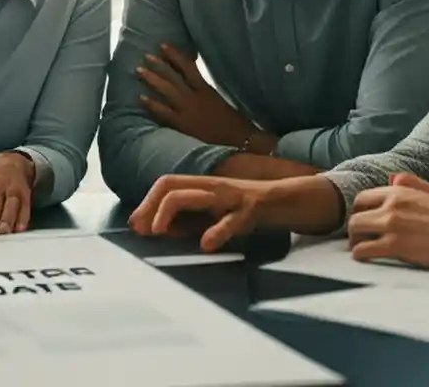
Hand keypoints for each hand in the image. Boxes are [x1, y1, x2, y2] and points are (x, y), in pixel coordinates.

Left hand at [128, 174, 271, 251]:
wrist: (293, 200)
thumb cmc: (249, 209)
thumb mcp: (213, 215)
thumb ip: (188, 220)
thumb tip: (157, 229)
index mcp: (202, 187)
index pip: (165, 184)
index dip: (146, 202)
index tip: (135, 225)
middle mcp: (212, 186)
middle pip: (171, 184)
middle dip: (150, 205)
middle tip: (142, 230)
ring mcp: (231, 195)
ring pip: (194, 195)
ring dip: (169, 210)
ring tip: (159, 231)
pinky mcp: (253, 208)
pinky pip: (233, 219)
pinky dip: (217, 231)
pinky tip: (206, 244)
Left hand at [136, 44, 259, 147]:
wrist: (240, 141)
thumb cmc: (231, 122)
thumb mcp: (217, 100)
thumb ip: (203, 91)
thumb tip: (191, 82)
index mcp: (205, 89)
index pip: (188, 67)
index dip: (175, 55)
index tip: (163, 45)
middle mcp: (195, 97)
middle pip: (174, 77)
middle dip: (159, 65)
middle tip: (146, 56)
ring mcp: (188, 110)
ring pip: (167, 90)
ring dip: (152, 79)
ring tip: (139, 71)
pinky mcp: (183, 125)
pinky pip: (164, 112)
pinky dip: (152, 104)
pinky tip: (141, 98)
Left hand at [346, 173, 428, 271]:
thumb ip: (412, 185)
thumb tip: (392, 177)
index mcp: (400, 191)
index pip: (363, 198)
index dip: (360, 211)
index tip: (365, 223)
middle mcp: (392, 204)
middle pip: (355, 214)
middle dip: (355, 228)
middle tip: (360, 239)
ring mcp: (392, 225)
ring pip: (355, 230)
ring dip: (355, 242)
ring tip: (362, 250)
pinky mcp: (395, 246)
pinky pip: (363, 250)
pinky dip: (360, 255)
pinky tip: (366, 259)